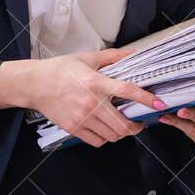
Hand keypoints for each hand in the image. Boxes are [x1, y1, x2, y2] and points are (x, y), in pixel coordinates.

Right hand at [0, 48, 166, 147]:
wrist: (35, 84)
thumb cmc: (60, 70)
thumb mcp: (87, 58)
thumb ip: (113, 57)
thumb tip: (134, 54)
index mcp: (96, 82)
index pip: (127, 91)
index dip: (146, 99)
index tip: (159, 104)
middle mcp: (91, 102)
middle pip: (122, 124)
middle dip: (136, 127)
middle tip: (139, 124)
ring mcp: (82, 118)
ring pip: (112, 135)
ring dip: (121, 133)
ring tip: (122, 126)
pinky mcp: (73, 128)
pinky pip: (97, 141)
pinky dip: (106, 138)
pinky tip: (105, 130)